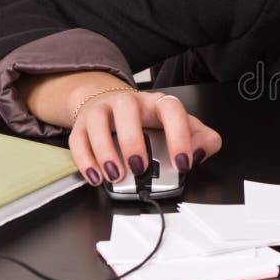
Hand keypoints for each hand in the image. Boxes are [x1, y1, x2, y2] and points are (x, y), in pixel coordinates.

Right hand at [68, 90, 222, 185]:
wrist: (115, 106)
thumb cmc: (152, 121)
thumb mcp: (182, 128)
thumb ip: (201, 139)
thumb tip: (200, 152)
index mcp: (158, 103)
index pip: (171, 109)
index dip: (179, 136)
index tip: (182, 163)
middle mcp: (130, 102)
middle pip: (127, 109)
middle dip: (133, 141)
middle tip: (141, 168)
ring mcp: (104, 110)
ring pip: (98, 121)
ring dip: (105, 151)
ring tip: (116, 175)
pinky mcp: (83, 123)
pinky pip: (78, 138)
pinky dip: (85, 160)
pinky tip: (96, 176)